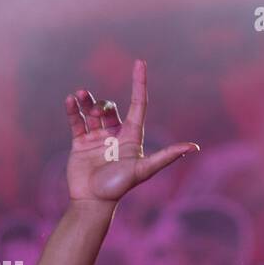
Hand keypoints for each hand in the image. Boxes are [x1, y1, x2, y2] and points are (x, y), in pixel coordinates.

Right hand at [64, 59, 197, 202]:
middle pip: (111, 107)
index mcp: (132, 137)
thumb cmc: (119, 187)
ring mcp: (97, 138)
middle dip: (103, 104)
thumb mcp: (144, 170)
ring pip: (92, 110)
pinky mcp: (80, 142)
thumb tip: (193, 147)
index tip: (140, 63)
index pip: (138, 104)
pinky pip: (76, 120)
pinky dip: (73, 109)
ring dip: (87, 101)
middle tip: (97, 112)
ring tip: (79, 97)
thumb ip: (166, 157)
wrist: (93, 201)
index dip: (139, 84)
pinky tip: (70, 101)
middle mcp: (116, 135)